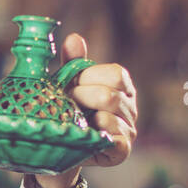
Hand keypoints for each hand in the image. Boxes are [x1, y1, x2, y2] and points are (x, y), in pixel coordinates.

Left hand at [45, 33, 137, 187]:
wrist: (57, 149)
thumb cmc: (66, 111)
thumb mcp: (67, 85)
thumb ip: (73, 63)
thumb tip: (74, 38)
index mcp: (121, 86)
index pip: (116, 73)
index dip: (89, 77)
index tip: (70, 85)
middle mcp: (130, 107)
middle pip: (112, 94)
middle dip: (82, 96)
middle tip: (66, 102)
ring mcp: (129, 129)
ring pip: (110, 114)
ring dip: (84, 115)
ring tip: (71, 118)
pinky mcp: (122, 150)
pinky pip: (115, 137)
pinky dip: (97, 133)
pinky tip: (85, 132)